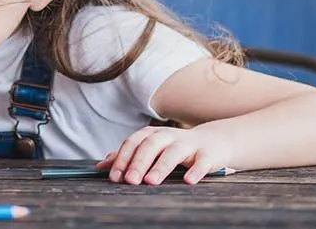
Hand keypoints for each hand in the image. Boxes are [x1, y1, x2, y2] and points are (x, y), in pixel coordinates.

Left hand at [96, 126, 230, 184]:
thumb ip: (128, 156)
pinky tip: (188, 181)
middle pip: (150, 146)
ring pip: (173, 152)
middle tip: (130, 180)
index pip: (132, 143)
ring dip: (161, 166)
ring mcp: (188, 144)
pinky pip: (202, 162)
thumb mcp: (151, 149)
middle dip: (138, 163)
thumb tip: (101, 166)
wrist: (214, 142)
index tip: (114, 177)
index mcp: (151, 134)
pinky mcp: (208, 154)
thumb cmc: (176, 148)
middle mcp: (168, 136)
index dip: (122, 159)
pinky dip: (196, 170)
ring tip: (151, 181)